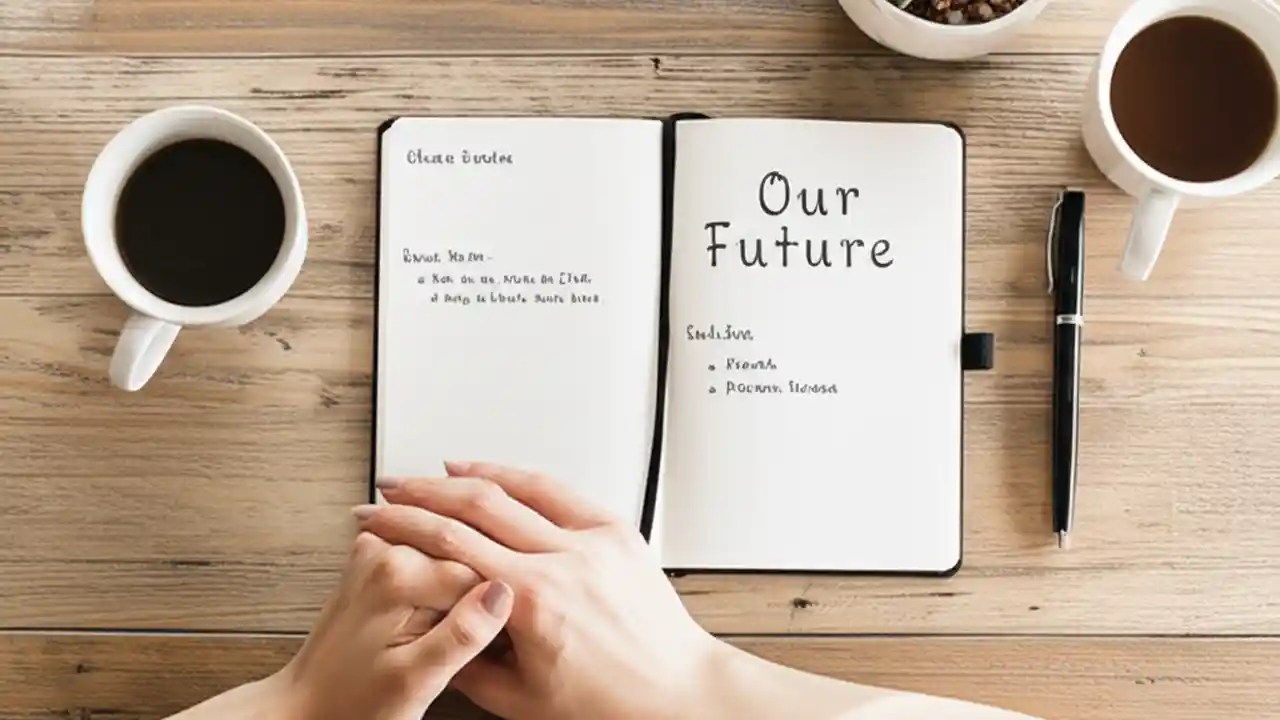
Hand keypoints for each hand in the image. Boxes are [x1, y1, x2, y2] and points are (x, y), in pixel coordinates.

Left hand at [271, 531, 513, 719]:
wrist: (305, 704)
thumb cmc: (354, 703)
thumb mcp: (415, 680)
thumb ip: (461, 634)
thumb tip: (504, 592)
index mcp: (401, 573)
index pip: (485, 570)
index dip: (499, 607)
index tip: (497, 636)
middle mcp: (388, 548)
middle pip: (468, 555)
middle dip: (479, 591)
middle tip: (461, 638)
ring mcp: (379, 549)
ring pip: (453, 553)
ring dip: (461, 583)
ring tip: (444, 629)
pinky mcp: (377, 557)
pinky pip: (430, 556)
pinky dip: (441, 577)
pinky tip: (436, 610)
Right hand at [356, 462, 726, 719]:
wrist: (676, 693)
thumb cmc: (611, 704)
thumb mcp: (519, 701)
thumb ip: (465, 664)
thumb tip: (428, 634)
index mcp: (534, 603)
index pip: (449, 545)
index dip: (402, 526)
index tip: (374, 520)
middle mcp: (564, 562)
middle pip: (474, 507)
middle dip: (421, 494)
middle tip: (389, 491)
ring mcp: (593, 541)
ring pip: (516, 489)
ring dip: (466, 476)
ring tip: (432, 473)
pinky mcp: (617, 531)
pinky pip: (559, 491)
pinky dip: (521, 477)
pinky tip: (496, 475)